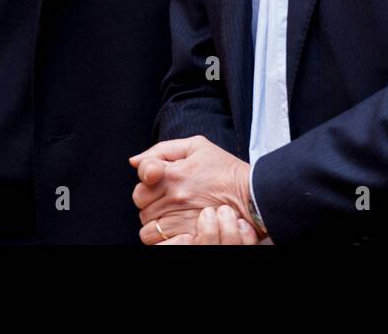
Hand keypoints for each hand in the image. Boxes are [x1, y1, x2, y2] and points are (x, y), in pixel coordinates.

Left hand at [129, 136, 258, 244]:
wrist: (252, 195)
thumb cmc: (226, 170)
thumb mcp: (197, 146)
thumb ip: (162, 150)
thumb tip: (135, 161)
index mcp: (174, 172)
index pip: (142, 178)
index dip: (147, 178)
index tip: (156, 178)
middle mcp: (174, 196)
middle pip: (142, 204)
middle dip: (151, 200)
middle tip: (169, 197)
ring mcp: (179, 218)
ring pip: (148, 224)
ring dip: (156, 220)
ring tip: (174, 213)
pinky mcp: (187, 235)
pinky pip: (158, 242)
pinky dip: (162, 237)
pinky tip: (175, 228)